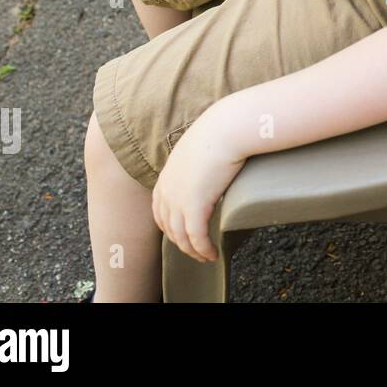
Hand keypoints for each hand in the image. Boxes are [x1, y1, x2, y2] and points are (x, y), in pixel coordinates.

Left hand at [151, 106, 246, 262]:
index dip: (171, 228)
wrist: (226, 130)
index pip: (160, 213)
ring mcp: (178, 201)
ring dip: (194, 251)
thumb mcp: (198, 151)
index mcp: (165, 178)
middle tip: (197, 251)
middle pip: (169, 229)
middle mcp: (167, 192)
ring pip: (182, 238)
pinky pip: (197, 238)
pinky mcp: (195, 207)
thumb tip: (209, 169)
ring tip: (206, 256)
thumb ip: (196, 165)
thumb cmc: (219, 134)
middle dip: (182, 243)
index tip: (183, 235)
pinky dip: (204, 249)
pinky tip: (213, 253)